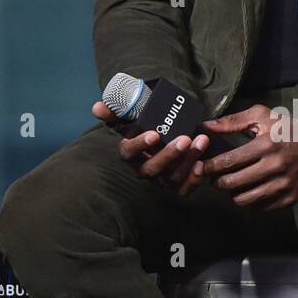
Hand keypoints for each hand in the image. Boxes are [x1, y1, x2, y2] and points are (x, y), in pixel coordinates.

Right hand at [91, 100, 207, 192]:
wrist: (167, 135)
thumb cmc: (147, 126)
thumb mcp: (131, 116)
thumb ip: (115, 111)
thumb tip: (97, 107)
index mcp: (130, 153)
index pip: (129, 153)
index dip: (140, 145)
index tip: (153, 134)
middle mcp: (143, 169)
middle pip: (152, 169)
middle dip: (169, 154)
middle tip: (184, 139)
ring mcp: (160, 180)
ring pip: (171, 177)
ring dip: (187, 161)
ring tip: (201, 142)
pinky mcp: (176, 187)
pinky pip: (183, 190)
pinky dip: (193, 180)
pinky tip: (201, 165)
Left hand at [198, 105, 297, 209]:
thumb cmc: (288, 127)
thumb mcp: (262, 116)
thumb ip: (233, 121)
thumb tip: (207, 126)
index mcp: (265, 146)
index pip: (229, 162)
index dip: (210, 167)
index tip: (201, 167)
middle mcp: (274, 167)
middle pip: (234, 183)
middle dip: (217, 182)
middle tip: (213, 179)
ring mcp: (283, 185)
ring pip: (246, 199)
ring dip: (232, 194)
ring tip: (230, 186)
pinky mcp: (291, 198)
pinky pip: (262, 207)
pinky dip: (251, 202)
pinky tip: (248, 191)